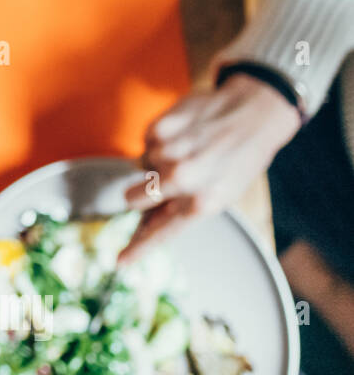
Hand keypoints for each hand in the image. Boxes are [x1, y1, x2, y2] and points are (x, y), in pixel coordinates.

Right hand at [121, 74, 300, 258]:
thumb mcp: (221, 192)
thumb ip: (184, 207)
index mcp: (203, 203)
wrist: (255, 112)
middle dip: (139, 191)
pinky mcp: (160, 128)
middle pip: (134, 198)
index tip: (119, 262)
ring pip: (142, 164)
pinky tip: (183, 133)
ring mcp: (169, 153)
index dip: (138, 249)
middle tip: (157, 181)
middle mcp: (183, 180)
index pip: (160, 233)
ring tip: (188, 149)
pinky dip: (160, 138)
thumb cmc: (239, 157)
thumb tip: (147, 221)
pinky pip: (146, 140)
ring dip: (159, 159)